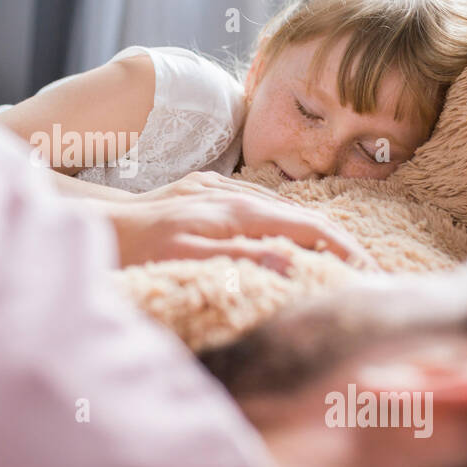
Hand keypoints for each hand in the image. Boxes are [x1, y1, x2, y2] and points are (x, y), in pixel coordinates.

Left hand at [97, 172, 377, 273]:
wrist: (92, 224)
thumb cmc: (135, 251)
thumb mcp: (185, 260)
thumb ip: (240, 258)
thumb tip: (294, 265)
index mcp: (236, 211)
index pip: (309, 226)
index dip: (346, 250)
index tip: (373, 276)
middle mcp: (231, 193)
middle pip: (302, 214)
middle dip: (340, 242)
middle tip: (370, 274)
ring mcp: (215, 190)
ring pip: (280, 208)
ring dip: (313, 233)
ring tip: (339, 261)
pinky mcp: (199, 192)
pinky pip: (254, 206)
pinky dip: (280, 223)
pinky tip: (284, 237)